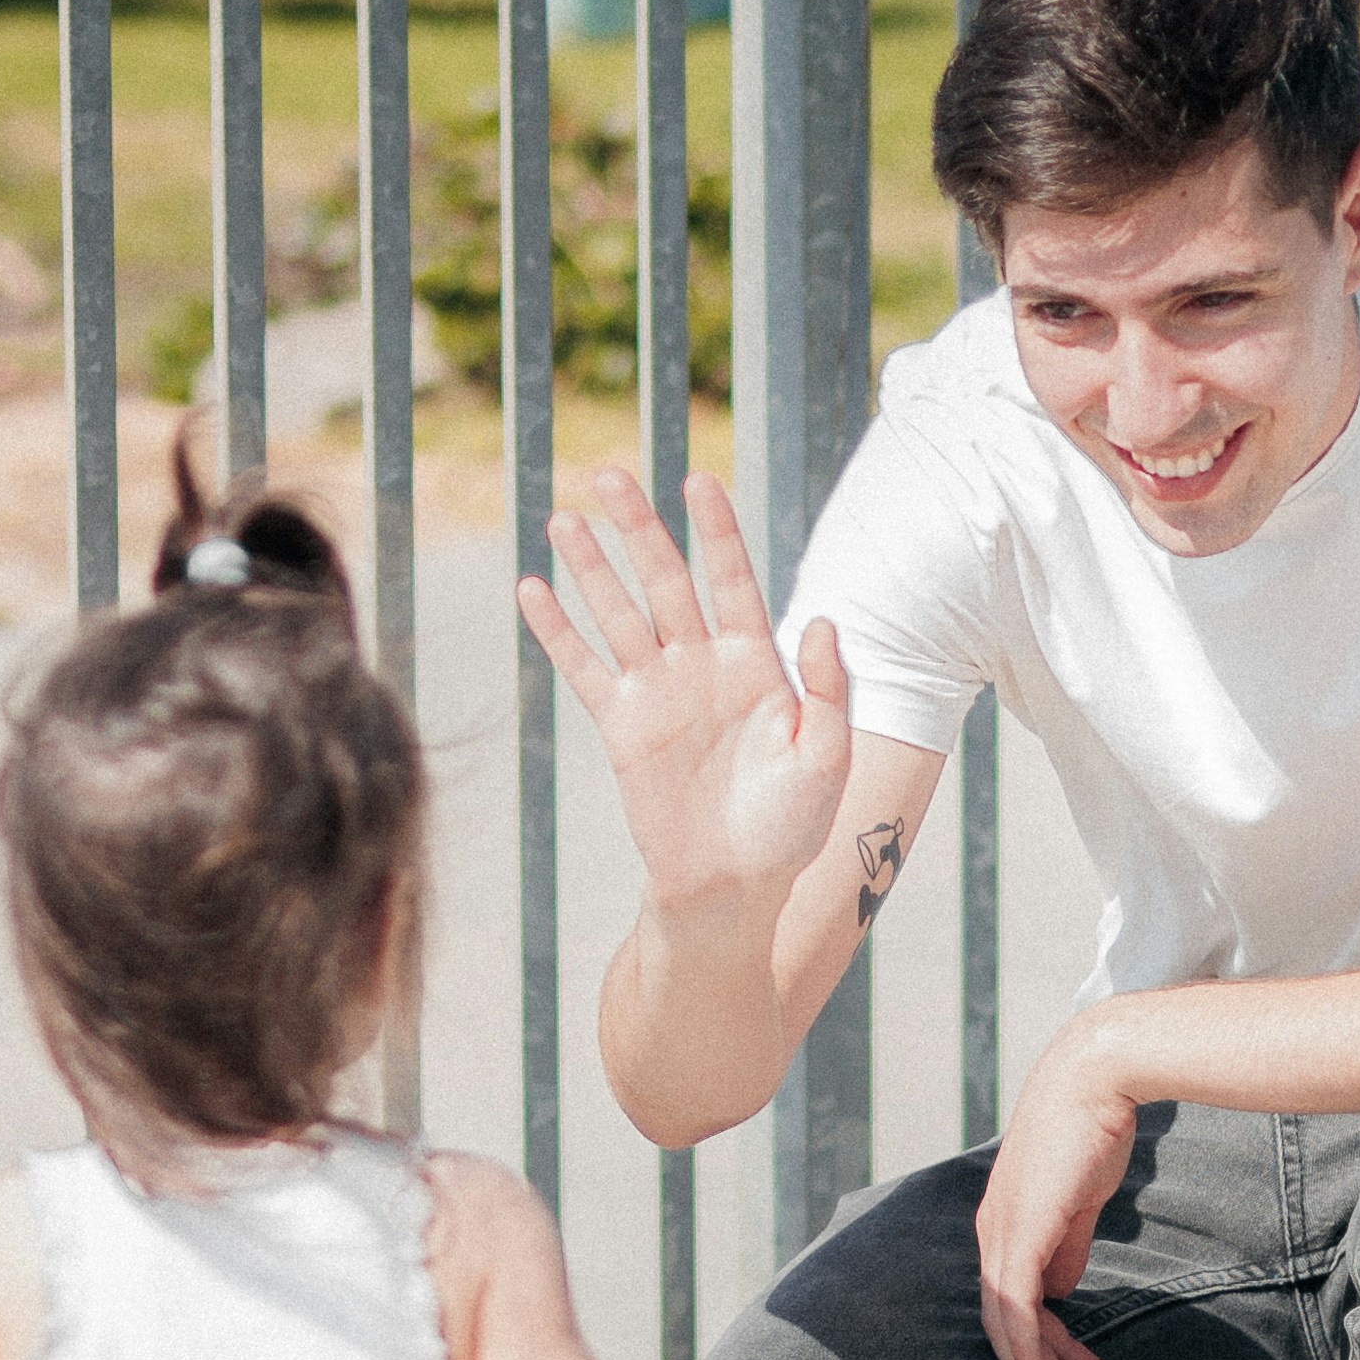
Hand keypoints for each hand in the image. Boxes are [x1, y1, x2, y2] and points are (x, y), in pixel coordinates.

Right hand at [519, 468, 855, 912]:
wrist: (733, 887)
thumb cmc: (791, 826)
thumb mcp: (827, 757)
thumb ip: (827, 689)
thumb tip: (821, 620)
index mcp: (758, 662)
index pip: (733, 578)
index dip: (716, 531)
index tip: (699, 482)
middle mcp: (704, 663)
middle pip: (666, 579)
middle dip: (638, 528)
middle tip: (609, 473)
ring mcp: (659, 690)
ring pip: (619, 612)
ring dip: (590, 567)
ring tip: (563, 518)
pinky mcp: (621, 724)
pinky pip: (583, 667)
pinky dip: (556, 631)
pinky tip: (532, 589)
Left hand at [972, 1019, 1140, 1359]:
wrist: (1096, 1079)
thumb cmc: (1092, 1128)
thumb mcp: (1079, 1200)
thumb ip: (1067, 1245)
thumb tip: (1062, 1290)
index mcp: (1004, 1224)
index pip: (1014, 1299)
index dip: (1043, 1344)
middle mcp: (992, 1233)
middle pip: (1004, 1322)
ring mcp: (1002, 1234)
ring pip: (1007, 1325)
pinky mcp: (1020, 1235)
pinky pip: (1017, 1309)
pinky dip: (1029, 1351)